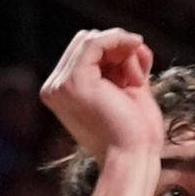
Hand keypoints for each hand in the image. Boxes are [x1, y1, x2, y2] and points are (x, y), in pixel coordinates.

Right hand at [39, 29, 163, 156]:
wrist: (134, 155)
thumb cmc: (136, 131)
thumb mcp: (129, 89)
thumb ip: (124, 65)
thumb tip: (131, 40)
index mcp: (62, 92)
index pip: (85, 53)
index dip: (115, 53)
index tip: (140, 73)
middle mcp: (54, 88)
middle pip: (85, 42)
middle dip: (118, 50)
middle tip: (139, 75)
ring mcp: (60, 85)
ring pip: (90, 40)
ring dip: (122, 50)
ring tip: (137, 77)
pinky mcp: (74, 82)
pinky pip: (94, 43)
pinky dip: (118, 39)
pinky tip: (136, 45)